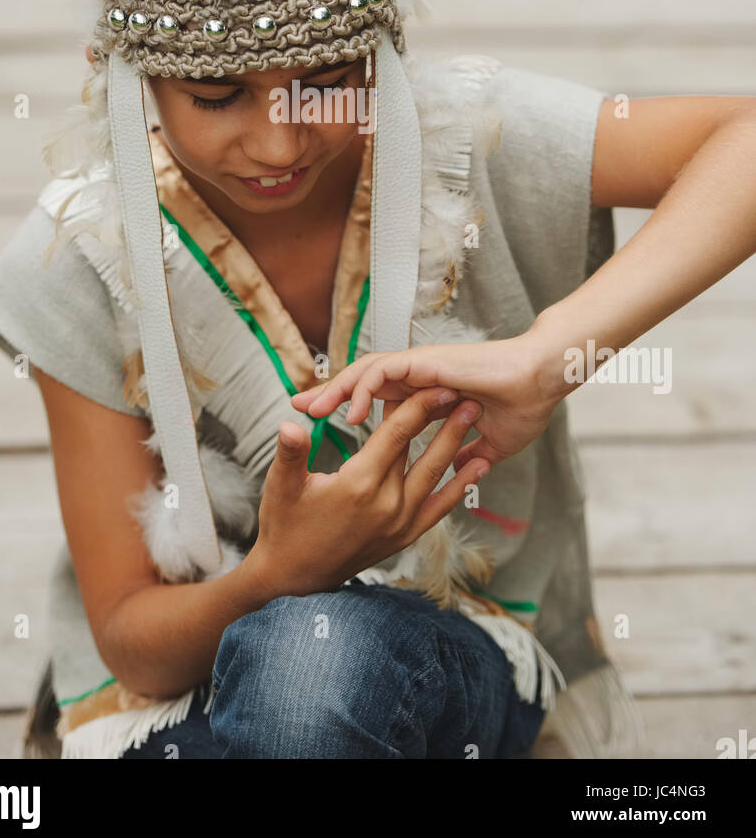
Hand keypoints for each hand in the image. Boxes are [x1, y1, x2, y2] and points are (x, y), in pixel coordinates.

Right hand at [244, 388, 490, 599]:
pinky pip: (438, 508)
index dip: (418, 406)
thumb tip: (290, 423)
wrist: (293, 579)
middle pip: (421, 450)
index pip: (396, 434)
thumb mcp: (281, 485)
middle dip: (443, 418)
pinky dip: (460, 487)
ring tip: (475, 416)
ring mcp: (398, 523)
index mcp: (358, 483)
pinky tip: (478, 467)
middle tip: (465, 392)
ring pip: (434, 474)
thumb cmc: (286, 526)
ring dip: (455, 444)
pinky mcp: (403, 537)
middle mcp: (385, 503)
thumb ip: (291, 452)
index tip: (438, 385)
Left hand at [290, 335, 560, 474]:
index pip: (379, 398)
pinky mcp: (426, 363)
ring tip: (311, 408)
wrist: (541, 383)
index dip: (351, 407)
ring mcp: (421, 368)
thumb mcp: (490, 443)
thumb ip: (469, 454)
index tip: (324, 426)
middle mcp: (418, 377)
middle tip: (298, 407)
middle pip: (361, 382)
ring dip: (337, 389)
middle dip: (328, 394)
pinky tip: (351, 410)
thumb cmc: (523, 407)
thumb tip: (462, 474)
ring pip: (365, 372)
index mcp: (427, 393)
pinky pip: (386, 372)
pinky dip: (365, 387)